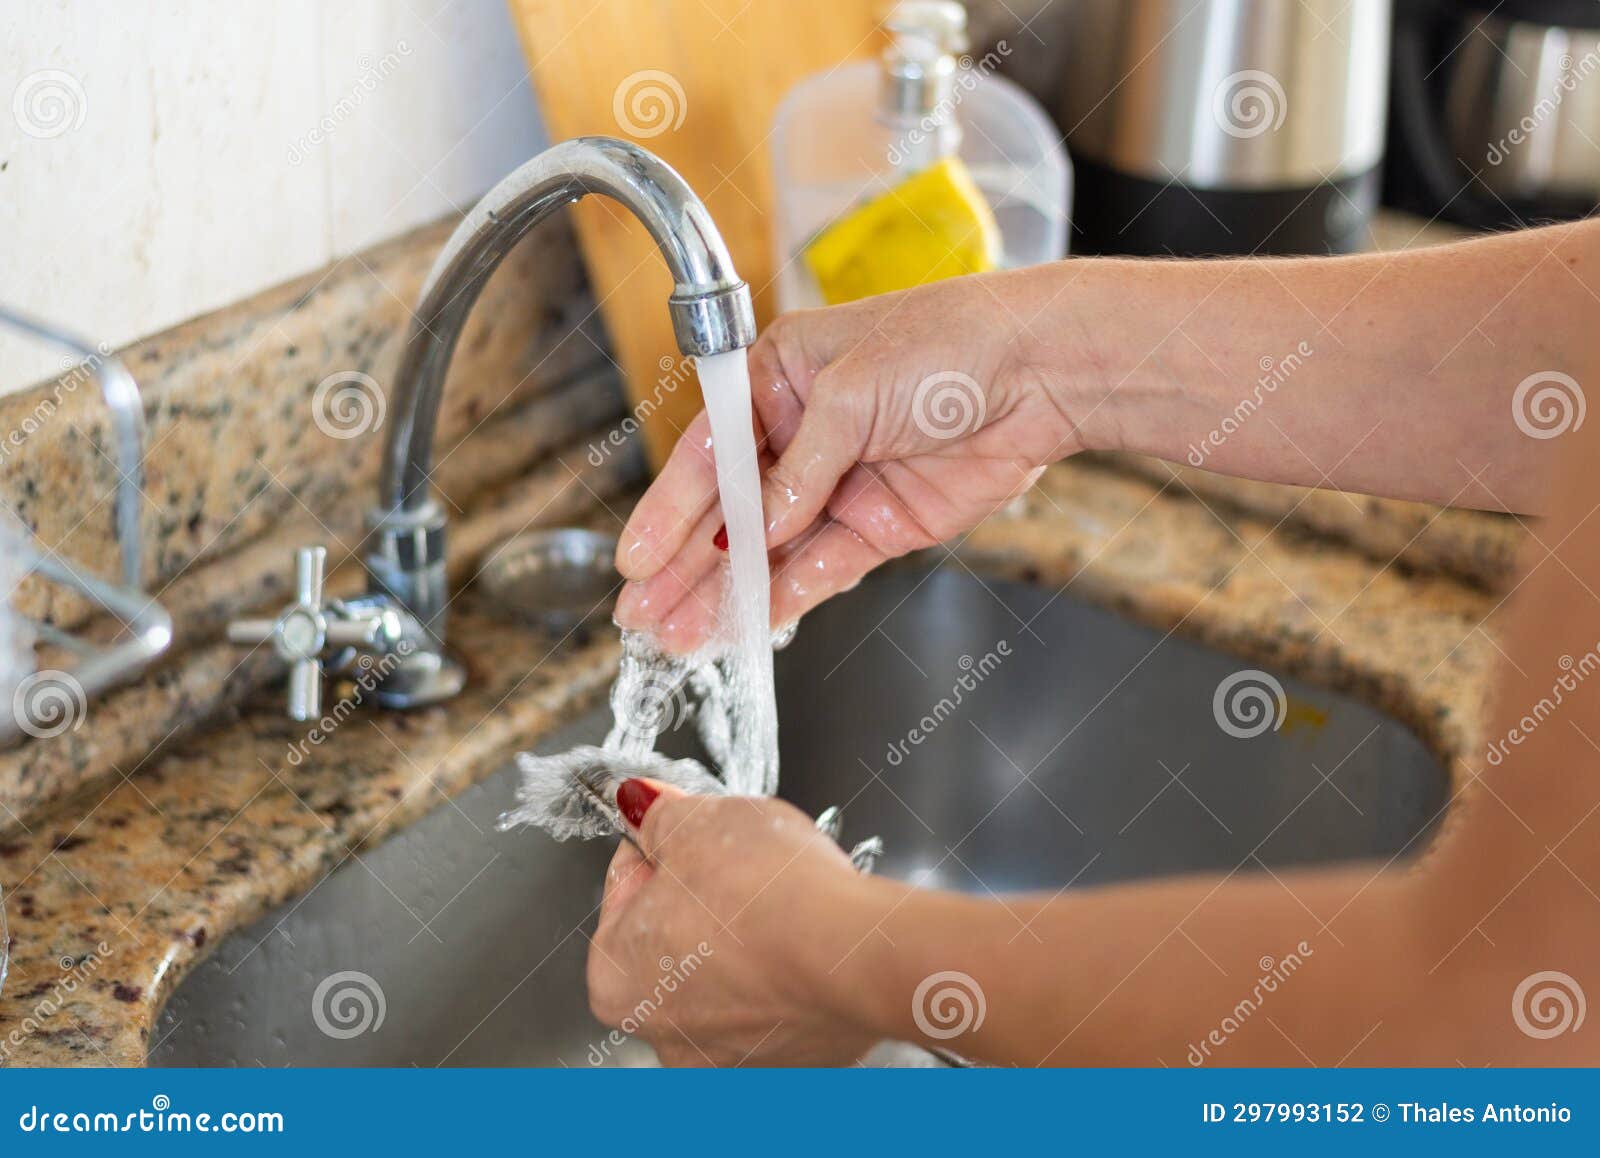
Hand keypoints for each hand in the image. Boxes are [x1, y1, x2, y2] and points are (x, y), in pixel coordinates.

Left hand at [586, 779, 881, 1065]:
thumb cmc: (768, 898)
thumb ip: (655, 814)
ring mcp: (732, 1055)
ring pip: (729, 973)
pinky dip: (791, 968)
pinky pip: (781, 999)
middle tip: (736, 861)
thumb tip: (644, 808)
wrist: (855, 951)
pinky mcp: (793, 1060)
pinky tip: (807, 932)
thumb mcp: (695, 821)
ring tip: (779, 895)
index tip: (681, 830)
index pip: (624, 890)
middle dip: (703, 895)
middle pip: (674, 939)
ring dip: (747, 933)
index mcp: (615, 980)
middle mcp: (667, 1034)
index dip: (659, 846)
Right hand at [612, 274, 1082, 650]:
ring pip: (770, 550)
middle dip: (684, 566)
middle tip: (642, 616)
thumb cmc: (950, 343)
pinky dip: (784, 598)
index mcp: (778, 375)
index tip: (634, 561)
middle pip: (731, 510)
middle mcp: (801, 430)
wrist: (1041, 371)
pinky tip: (744, 626)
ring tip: (680, 637)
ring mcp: (840, 482)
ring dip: (725, 593)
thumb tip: (758, 532)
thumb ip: (800, 471)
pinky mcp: (880, 523)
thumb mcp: (854, 393)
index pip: (709, 452)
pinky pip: (820, 569)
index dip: (668, 511)